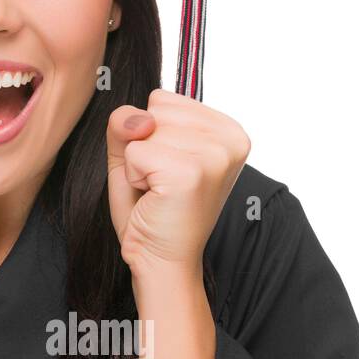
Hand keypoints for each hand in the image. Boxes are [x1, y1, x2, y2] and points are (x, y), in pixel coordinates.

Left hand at [106, 89, 250, 277]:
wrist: (159, 258)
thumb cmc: (149, 206)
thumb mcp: (133, 150)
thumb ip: (128, 121)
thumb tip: (141, 119)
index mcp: (227, 129)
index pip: (163, 99)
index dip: (150, 134)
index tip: (166, 166)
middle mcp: (231, 138)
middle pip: (154, 111)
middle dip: (144, 147)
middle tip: (160, 183)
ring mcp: (215, 155)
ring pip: (143, 130)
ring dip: (138, 163)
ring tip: (159, 190)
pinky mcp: (192, 173)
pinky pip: (135, 152)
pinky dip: (134, 175)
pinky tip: (155, 197)